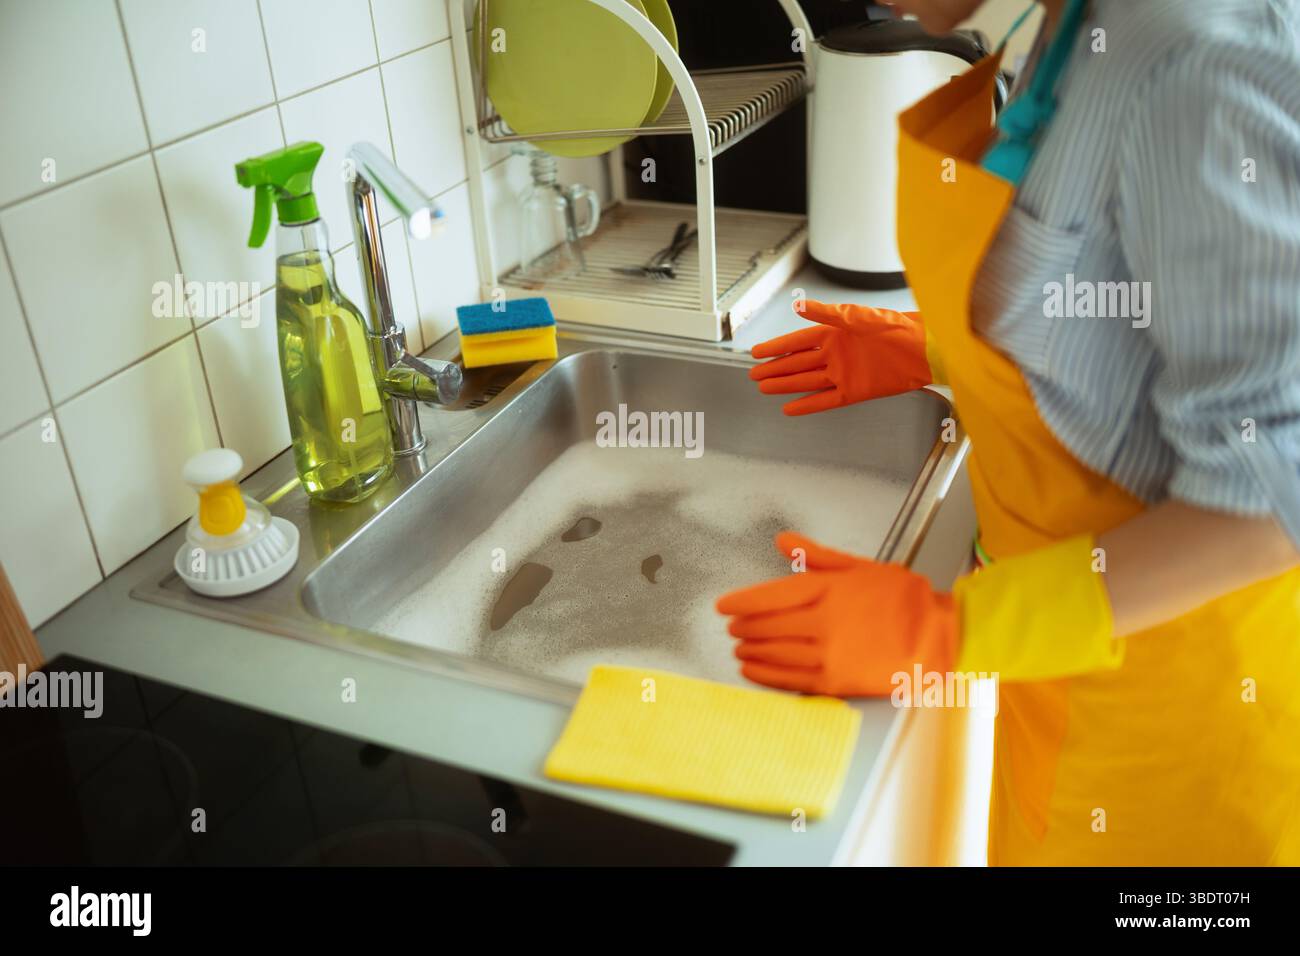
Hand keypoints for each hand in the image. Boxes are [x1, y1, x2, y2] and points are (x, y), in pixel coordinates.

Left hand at [715, 532, 957, 696]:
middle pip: (767, 625)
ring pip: (774, 652)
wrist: (937, 636)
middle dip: (744, 626)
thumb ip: (818, 555)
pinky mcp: (836, 681)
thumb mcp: (860, 567)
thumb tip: (784, 541)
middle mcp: (822, 621)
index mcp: (827, 589)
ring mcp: (828, 653)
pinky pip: (790, 680)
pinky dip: (765, 675)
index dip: (741, 601)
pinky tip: (752, 670)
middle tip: (732, 627)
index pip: (770, 595)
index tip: (723, 606)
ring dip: (751, 650)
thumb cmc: (904, 598)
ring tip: (739, 648)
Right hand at [748, 299, 932, 415]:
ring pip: (807, 382)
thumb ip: (828, 313)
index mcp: (835, 334)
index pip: (797, 342)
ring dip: (785, 385)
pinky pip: (825, 400)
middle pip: (798, 364)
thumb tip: (799, 307)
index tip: (756, 353)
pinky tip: (790, 408)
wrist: (922, 349)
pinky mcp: (854, 392)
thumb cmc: (896, 328)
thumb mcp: (859, 316)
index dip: (776, 347)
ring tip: (765, 389)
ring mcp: (844, 374)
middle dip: (775, 369)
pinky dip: (808, 405)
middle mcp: (836, 354)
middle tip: (754, 375)